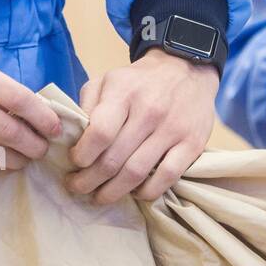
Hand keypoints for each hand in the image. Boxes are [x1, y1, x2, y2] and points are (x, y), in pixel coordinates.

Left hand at [66, 49, 216, 203]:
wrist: (186, 69)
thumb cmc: (139, 81)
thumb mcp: (108, 80)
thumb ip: (87, 105)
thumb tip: (72, 139)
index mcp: (124, 93)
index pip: (100, 133)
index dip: (82, 155)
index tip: (75, 163)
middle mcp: (149, 111)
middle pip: (113, 160)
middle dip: (88, 181)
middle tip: (78, 187)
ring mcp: (173, 129)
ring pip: (136, 173)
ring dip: (112, 192)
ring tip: (99, 196)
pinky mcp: (192, 143)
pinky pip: (166, 178)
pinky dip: (146, 192)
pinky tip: (134, 192)